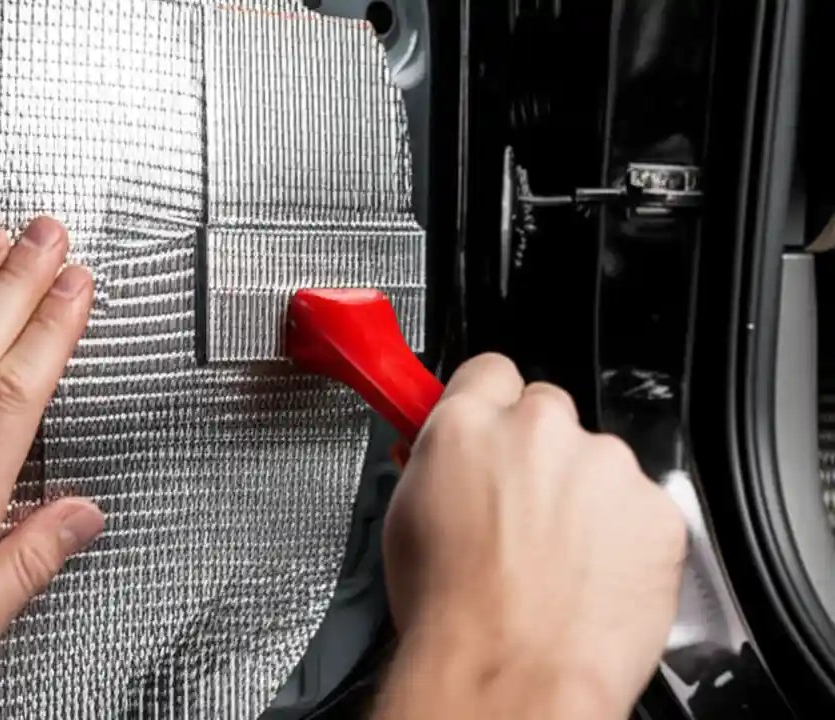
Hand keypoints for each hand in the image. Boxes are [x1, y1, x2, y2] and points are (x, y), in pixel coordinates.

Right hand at [376, 354, 686, 719]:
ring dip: (581, 496)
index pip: (489, 371)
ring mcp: (603, 466)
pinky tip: (591, 576)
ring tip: (555, 559)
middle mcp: (538, 431)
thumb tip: (444, 457)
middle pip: (546, 411)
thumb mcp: (404, 520)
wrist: (513, 675)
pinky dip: (622, 535)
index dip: (489, 403)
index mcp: (467, 425)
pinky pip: (638, 506)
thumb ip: (434, 465)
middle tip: (519, 509)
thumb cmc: (453, 615)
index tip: (490, 425)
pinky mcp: (655, 509)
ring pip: (596, 461)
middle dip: (536, 451)